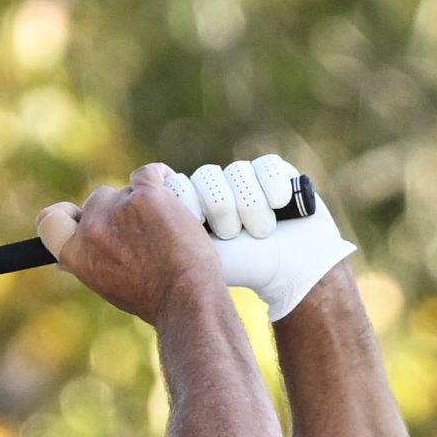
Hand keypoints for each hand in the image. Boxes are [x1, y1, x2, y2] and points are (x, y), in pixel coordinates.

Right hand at [34, 164, 226, 327]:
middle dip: (116, 209)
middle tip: (142, 231)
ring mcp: (119, 208)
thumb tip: (62, 262)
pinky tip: (170, 190)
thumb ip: (87, 263)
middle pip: (96, 200)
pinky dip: (161, 178)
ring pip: (126, 190)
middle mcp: (92, 230)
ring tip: (165, 227)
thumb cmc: (152, 298)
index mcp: (76, 255)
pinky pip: (149, 174)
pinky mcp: (147, 194)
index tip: (77, 214)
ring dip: (142, 201)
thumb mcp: (106, 286)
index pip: (50, 221)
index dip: (65, 214)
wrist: (187, 297)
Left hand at [181, 154, 355, 320]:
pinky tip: (280, 206)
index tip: (200, 229)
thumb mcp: (199, 252)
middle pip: (207, 177)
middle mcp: (216, 187)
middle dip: (223, 210)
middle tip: (233, 235)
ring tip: (261, 232)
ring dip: (251, 207)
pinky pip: (267, 166)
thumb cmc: (243, 266)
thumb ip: (172, 227)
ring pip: (237, 172)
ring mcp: (244, 178)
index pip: (179, 184)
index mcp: (193, 205)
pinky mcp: (273, 171)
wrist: (291, 271)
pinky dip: (274, 188)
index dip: (190, 203)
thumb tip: (145, 205)